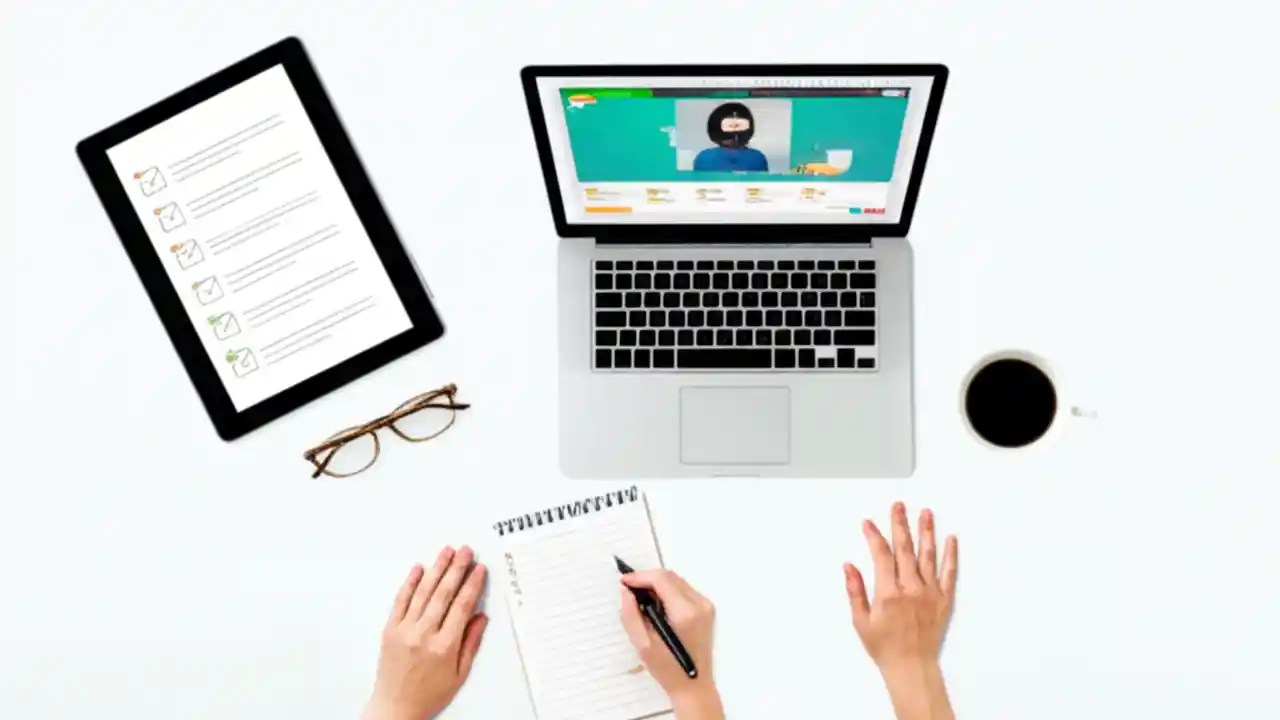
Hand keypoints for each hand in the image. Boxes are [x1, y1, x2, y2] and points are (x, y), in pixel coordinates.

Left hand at [363, 546, 488, 719]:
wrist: (395, 708)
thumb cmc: (429, 695)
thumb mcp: (459, 674)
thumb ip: (471, 643)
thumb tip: (480, 616)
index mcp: (444, 647)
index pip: (462, 606)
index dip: (472, 584)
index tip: (479, 569)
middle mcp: (423, 635)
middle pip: (443, 593)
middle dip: (456, 568)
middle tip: (466, 550)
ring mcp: (404, 630)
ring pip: (423, 592)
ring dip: (436, 569)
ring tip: (446, 551)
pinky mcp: (390, 630)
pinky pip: (400, 600)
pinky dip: (410, 583)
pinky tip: (419, 568)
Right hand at [619, 570, 723, 719]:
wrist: (694, 686)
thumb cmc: (668, 670)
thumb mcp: (643, 645)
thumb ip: (631, 616)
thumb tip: (626, 592)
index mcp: (685, 613)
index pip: (661, 579)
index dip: (640, 577)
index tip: (624, 583)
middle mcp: (700, 605)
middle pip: (669, 577)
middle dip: (647, 580)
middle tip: (630, 593)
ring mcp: (706, 606)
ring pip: (676, 581)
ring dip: (657, 586)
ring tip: (642, 603)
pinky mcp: (706, 610)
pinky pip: (683, 590)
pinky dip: (667, 593)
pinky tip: (658, 609)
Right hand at [844, 503, 957, 719]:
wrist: (912, 667)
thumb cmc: (885, 647)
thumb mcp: (861, 621)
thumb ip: (855, 591)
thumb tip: (849, 566)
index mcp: (888, 593)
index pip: (881, 556)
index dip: (874, 537)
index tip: (869, 523)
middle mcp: (911, 589)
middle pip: (905, 549)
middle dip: (900, 525)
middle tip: (899, 506)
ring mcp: (930, 593)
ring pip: (928, 556)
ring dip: (926, 532)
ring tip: (926, 513)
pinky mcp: (944, 600)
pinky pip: (949, 573)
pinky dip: (950, 555)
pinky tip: (950, 539)